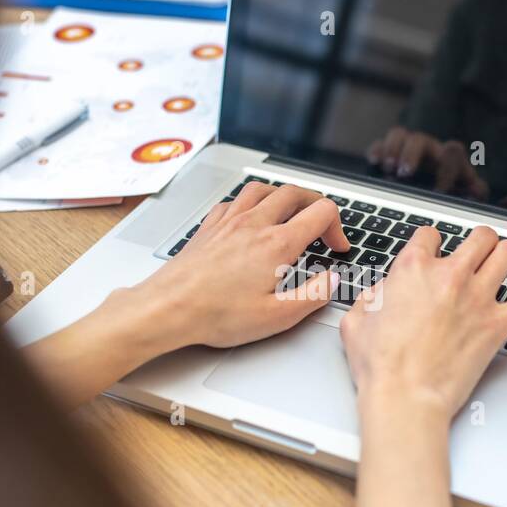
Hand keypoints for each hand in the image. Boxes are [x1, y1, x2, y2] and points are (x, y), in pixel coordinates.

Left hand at [25, 182, 351, 406]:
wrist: (168, 308)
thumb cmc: (216, 315)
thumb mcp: (276, 317)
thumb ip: (312, 296)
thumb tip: (332, 280)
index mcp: (277, 244)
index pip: (321, 213)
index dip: (338, 228)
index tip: (336, 248)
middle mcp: (254, 224)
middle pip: (295, 192)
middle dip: (316, 204)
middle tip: (321, 227)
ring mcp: (229, 222)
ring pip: (263, 189)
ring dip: (283, 196)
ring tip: (290, 214)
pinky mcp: (209, 227)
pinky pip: (234, 200)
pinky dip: (250, 203)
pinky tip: (249, 219)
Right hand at [339, 225, 506, 421]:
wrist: (405, 395)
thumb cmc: (380, 364)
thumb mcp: (356, 321)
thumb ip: (371, 297)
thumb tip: (381, 293)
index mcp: (413, 269)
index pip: (431, 235)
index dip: (431, 244)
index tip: (434, 254)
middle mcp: (450, 276)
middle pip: (481, 237)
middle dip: (480, 243)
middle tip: (478, 254)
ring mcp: (478, 298)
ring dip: (506, 258)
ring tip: (503, 267)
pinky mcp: (498, 325)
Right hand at [366, 127, 489, 199]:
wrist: (439, 195)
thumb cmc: (455, 195)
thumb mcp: (470, 195)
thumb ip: (476, 192)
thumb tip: (477, 190)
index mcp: (452, 160)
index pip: (452, 153)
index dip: (446, 169)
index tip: (439, 190)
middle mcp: (430, 150)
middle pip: (421, 140)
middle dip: (412, 154)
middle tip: (405, 173)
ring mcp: (409, 150)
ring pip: (400, 135)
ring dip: (393, 149)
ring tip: (389, 168)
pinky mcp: (390, 155)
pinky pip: (380, 144)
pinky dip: (376, 150)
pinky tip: (375, 162)